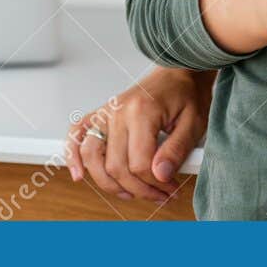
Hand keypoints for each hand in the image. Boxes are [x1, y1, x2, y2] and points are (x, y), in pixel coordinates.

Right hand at [65, 67, 212, 201]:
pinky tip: (79, 174)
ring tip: (130, 193)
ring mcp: (106, 112)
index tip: (170, 189)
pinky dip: (72, 155)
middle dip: (138, 189)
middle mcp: (119, 111)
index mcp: (142, 111)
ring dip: (109, 183)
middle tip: (159, 194)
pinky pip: (77, 134)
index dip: (155, 184)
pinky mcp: (101, 114)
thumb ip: (176, 151)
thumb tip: (160, 176)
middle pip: (116, 166)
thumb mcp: (193, 124)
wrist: (178, 72)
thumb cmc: (186, 95)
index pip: (139, 164)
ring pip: (92, 157)